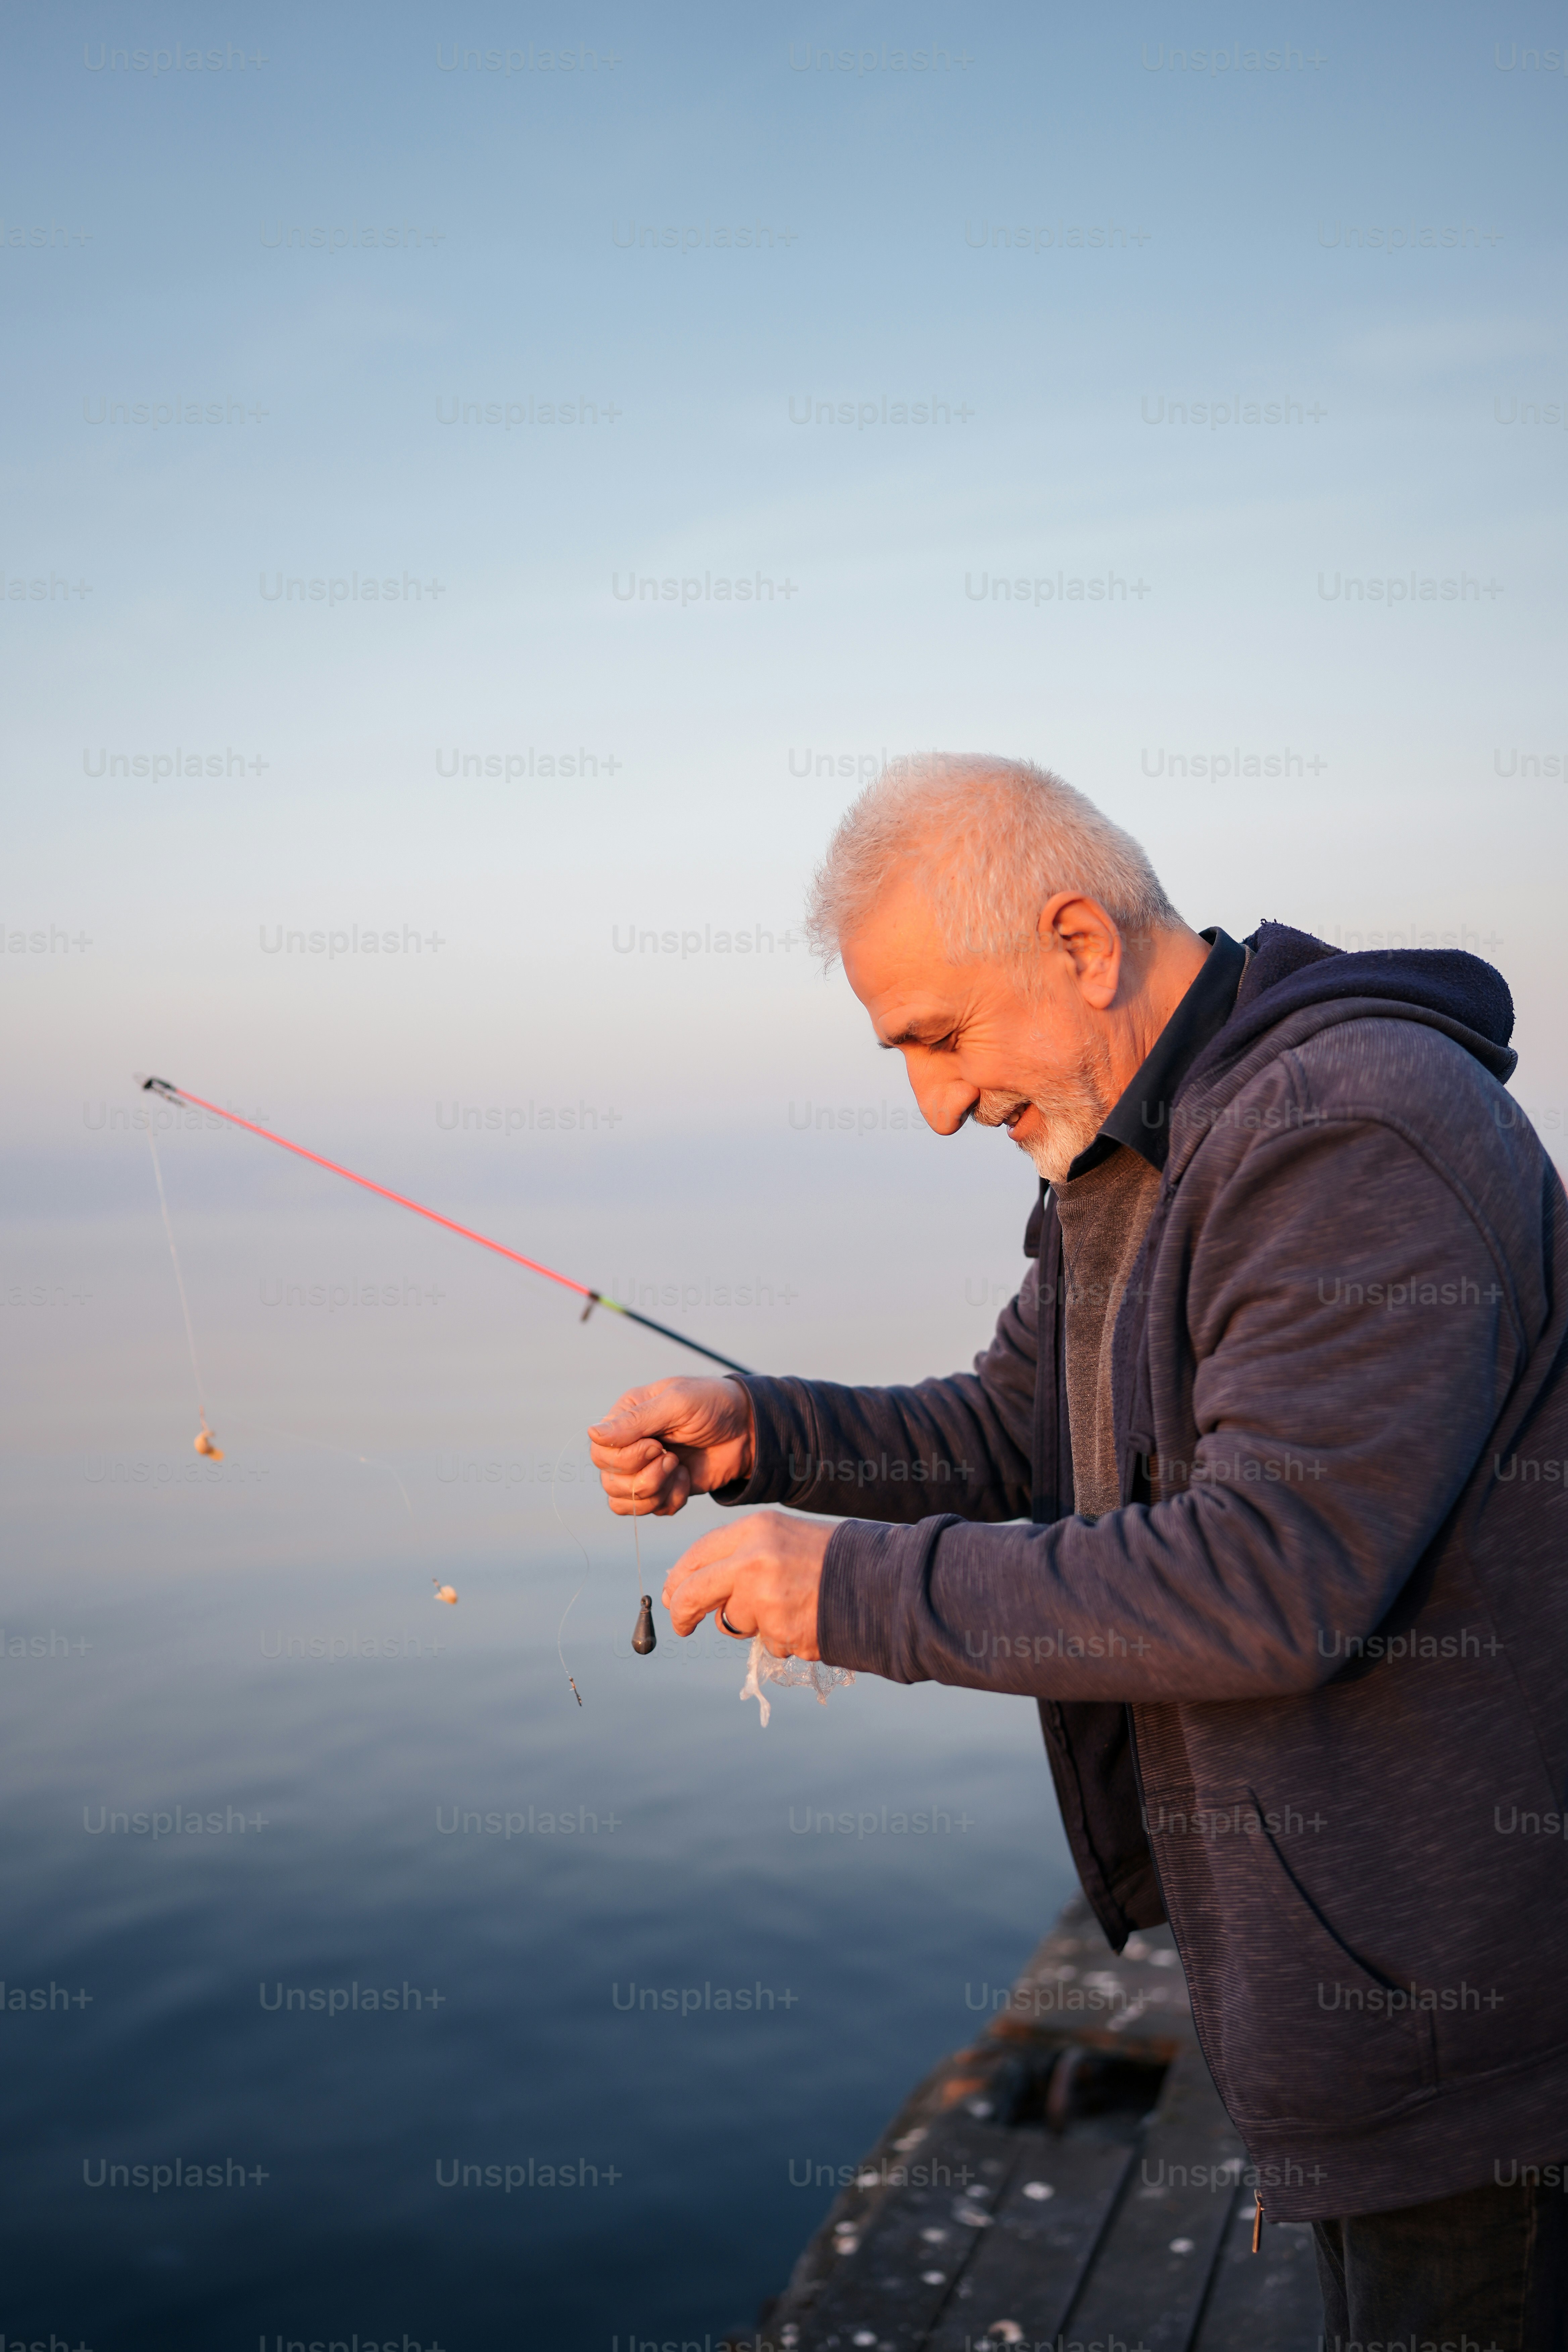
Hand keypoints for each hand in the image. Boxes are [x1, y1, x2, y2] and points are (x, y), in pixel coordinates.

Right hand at [588, 1376, 754, 1517]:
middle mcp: (629, 1445)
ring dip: (654, 1492)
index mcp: (626, 1417)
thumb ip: (636, 1421)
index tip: (658, 1445)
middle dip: (643, 1477)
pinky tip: (687, 1481)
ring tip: (679, 1471)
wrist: (749, 1430)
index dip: (625, 1458)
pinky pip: (648, 1511)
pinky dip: (669, 1501)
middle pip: (609, 1480)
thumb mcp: (678, 1402)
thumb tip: (592, 1433)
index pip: (600, 1452)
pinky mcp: (663, 1489)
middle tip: (673, 1458)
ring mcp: (644, 1469)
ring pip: (623, 1502)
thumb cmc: (714, 1405)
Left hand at [662, 1509, 833, 1658]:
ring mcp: (765, 1598)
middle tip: (681, 1625)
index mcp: (755, 1529)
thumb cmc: (832, 1559)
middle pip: (693, 1591)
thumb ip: (741, 1556)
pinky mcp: (780, 1631)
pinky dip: (783, 1637)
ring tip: (793, 1605)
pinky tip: (808, 1618)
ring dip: (754, 1624)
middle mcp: (753, 1559)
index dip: (678, 1579)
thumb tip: (695, 1585)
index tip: (671, 1595)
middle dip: (681, 1612)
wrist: (883, 1581)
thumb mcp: (783, 1539)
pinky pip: (766, 1642)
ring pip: (734, 1622)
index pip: (697, 1554)